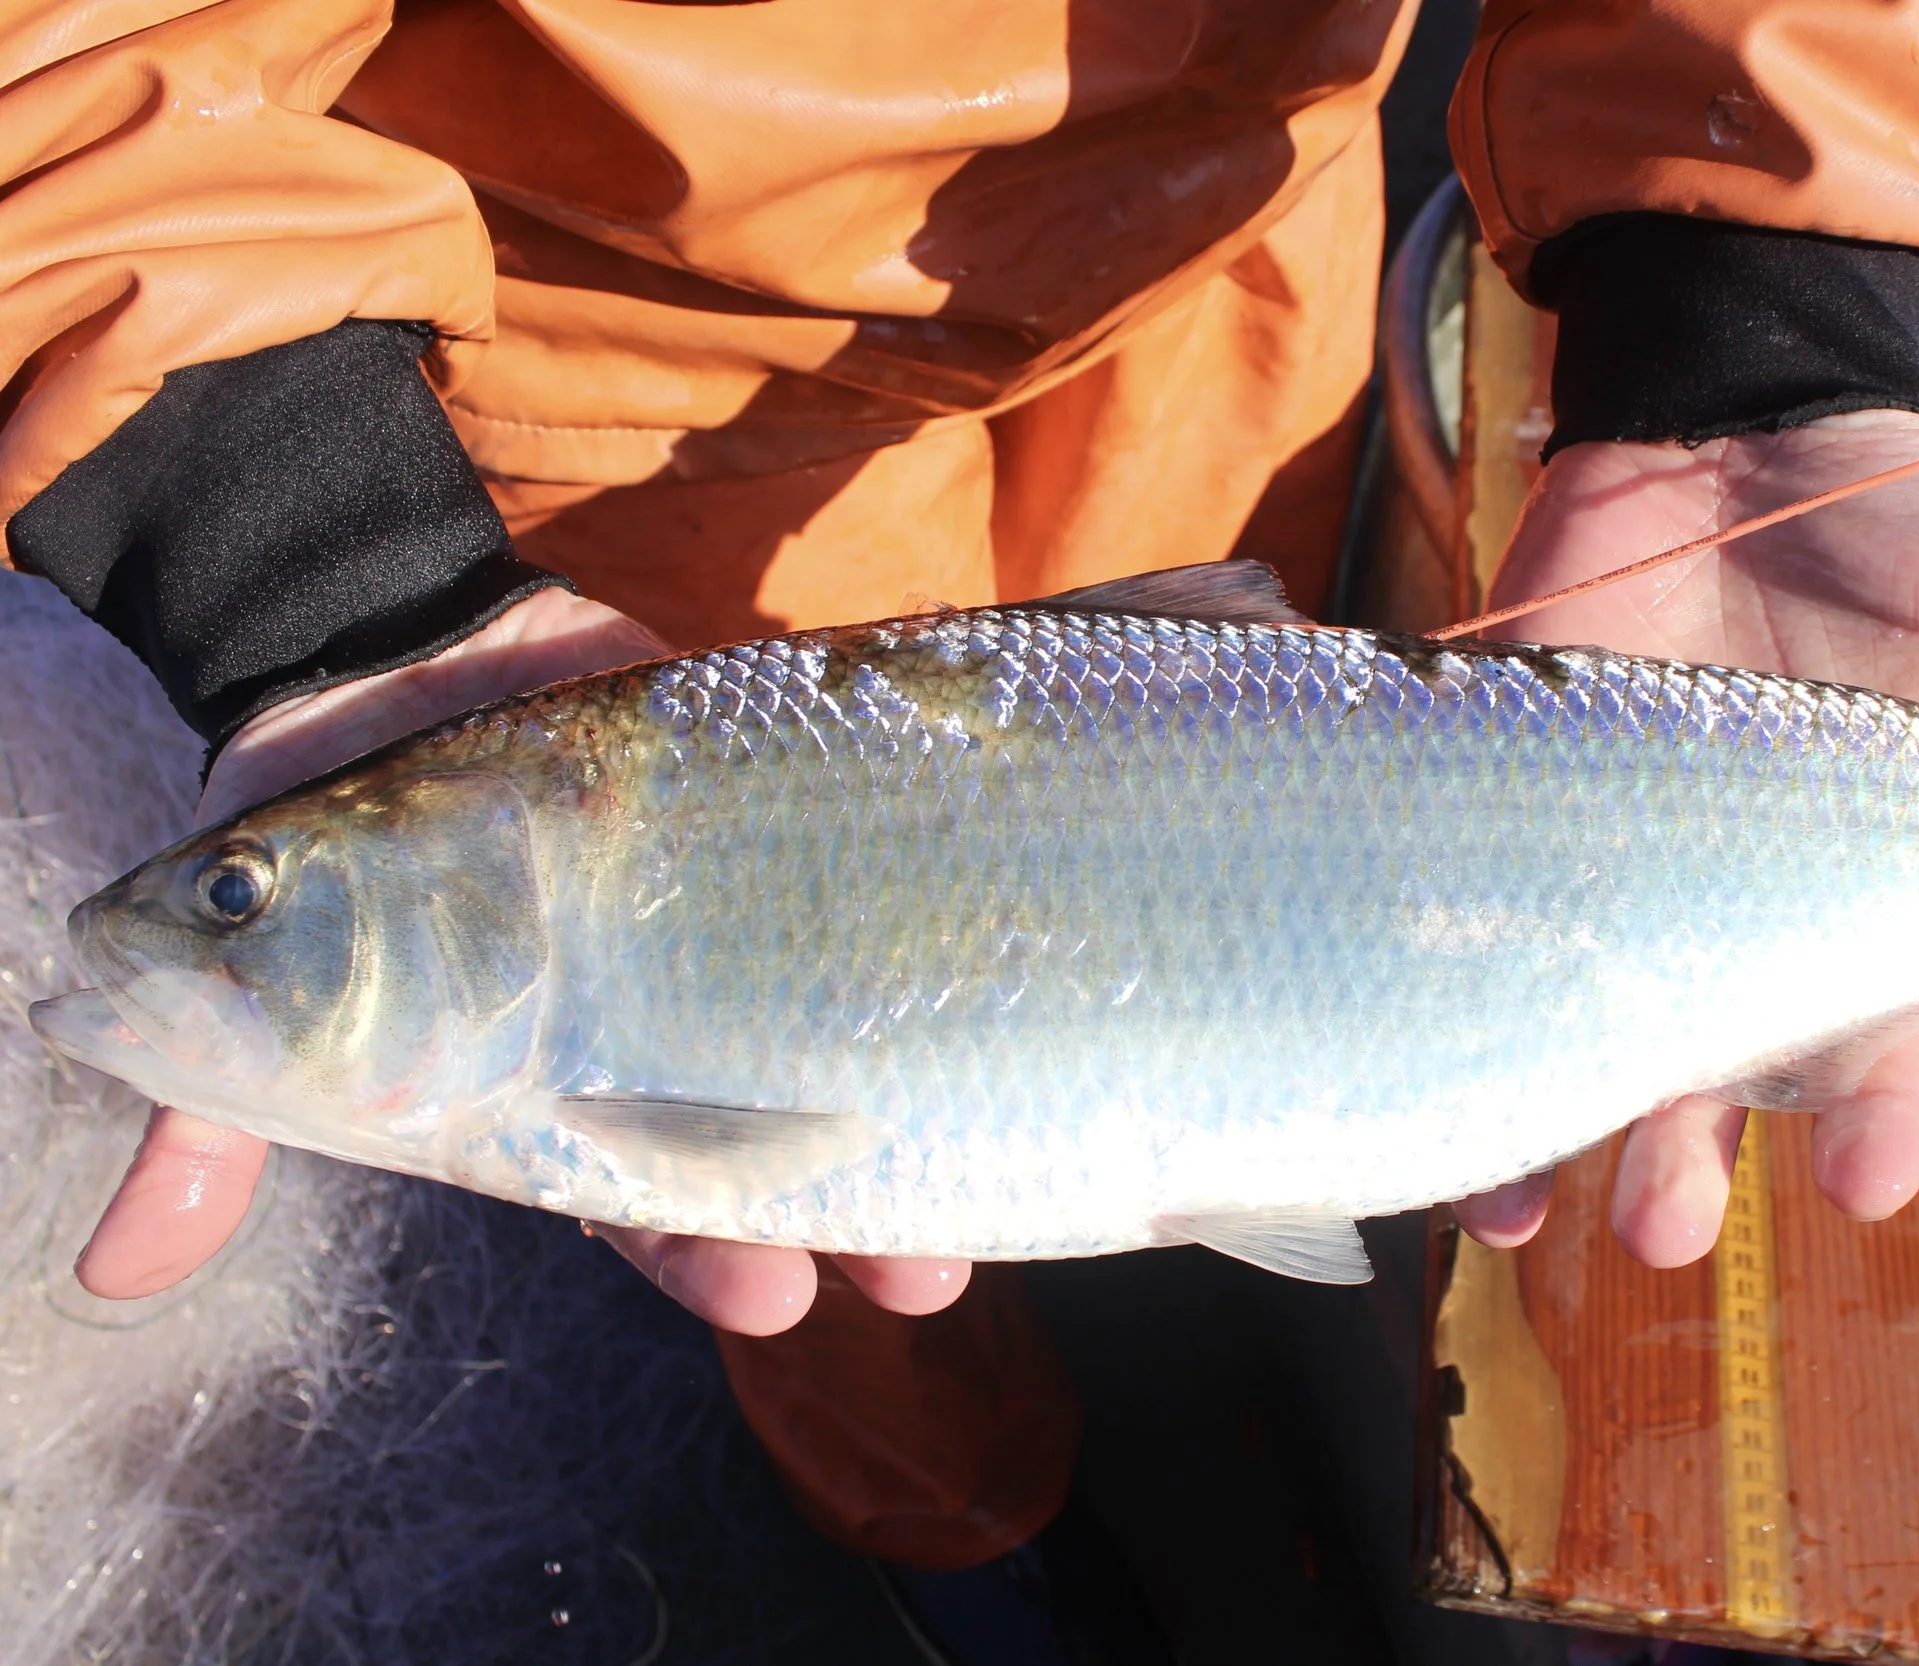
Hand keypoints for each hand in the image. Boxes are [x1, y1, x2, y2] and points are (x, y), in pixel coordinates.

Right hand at [71, 589, 969, 1331]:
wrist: (383, 621)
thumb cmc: (309, 803)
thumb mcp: (242, 962)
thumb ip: (207, 1111)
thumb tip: (110, 1272)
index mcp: (544, 1076)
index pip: (634, 1192)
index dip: (701, 1252)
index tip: (770, 1292)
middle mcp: (654, 1019)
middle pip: (764, 1145)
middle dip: (842, 1215)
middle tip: (921, 1272)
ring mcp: (726, 920)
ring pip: (831, 1041)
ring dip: (912, 1120)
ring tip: (985, 1183)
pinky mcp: (774, 813)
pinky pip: (865, 890)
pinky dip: (925, 932)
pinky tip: (1014, 974)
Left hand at [1453, 410, 1918, 1265]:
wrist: (1746, 402)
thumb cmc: (1900, 508)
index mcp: (1862, 871)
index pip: (1879, 1028)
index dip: (1876, 1113)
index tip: (1867, 1186)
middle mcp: (1732, 886)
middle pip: (1709, 1060)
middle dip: (1687, 1154)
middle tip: (1664, 1228)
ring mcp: (1618, 844)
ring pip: (1580, 1017)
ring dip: (1547, 1116)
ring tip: (1513, 1212)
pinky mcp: (1517, 779)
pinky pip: (1474, 909)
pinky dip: (1439, 984)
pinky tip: (1413, 1062)